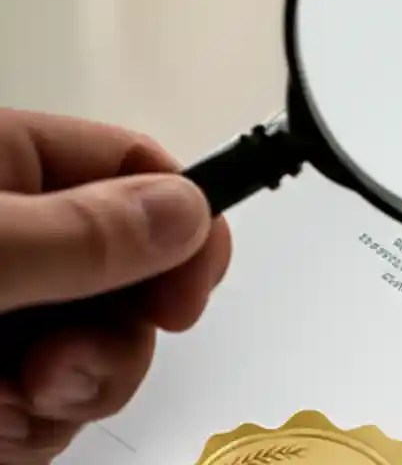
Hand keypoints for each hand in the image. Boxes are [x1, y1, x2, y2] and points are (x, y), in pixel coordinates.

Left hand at [0, 109, 230, 463]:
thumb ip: (79, 236)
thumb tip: (190, 212)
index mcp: (4, 167)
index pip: (133, 168)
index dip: (181, 227)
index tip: (187, 296)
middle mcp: (15, 238)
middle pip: (134, 273)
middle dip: (117, 338)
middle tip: (62, 370)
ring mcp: (3, 313)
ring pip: (101, 349)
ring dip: (73, 394)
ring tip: (3, 409)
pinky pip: (55, 405)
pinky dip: (34, 429)